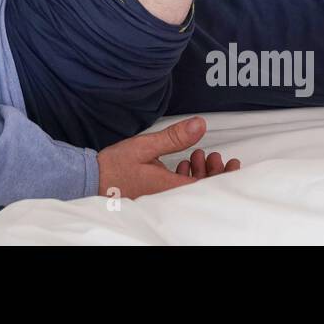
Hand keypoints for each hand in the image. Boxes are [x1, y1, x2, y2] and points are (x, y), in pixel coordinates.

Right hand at [96, 116, 239, 198]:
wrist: (90, 180)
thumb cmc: (114, 166)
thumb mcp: (145, 146)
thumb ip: (174, 137)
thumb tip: (199, 125)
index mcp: (170, 188)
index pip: (207, 186)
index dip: (224, 176)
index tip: (232, 164)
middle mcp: (168, 197)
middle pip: (201, 189)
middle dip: (213, 171)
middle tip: (216, 156)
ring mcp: (162, 198)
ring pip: (190, 189)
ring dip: (199, 172)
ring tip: (198, 155)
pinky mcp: (155, 195)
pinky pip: (178, 188)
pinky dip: (185, 176)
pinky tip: (181, 164)